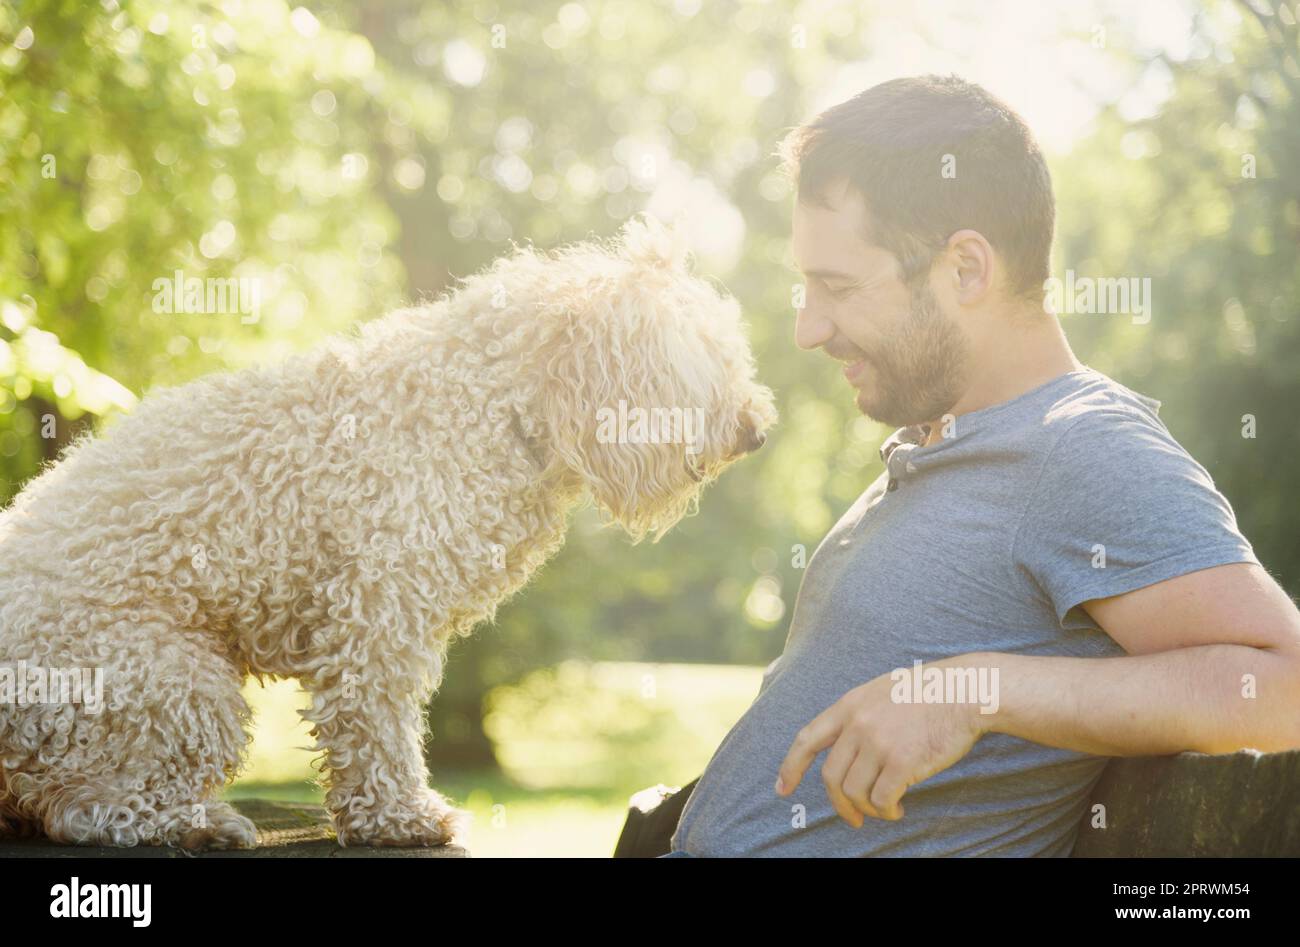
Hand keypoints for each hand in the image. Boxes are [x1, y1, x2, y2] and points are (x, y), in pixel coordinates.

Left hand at [774, 658, 991, 825]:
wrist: (964, 690)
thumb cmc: (928, 693)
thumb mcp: (880, 691)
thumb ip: (859, 715)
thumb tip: (846, 750)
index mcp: (849, 705)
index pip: (807, 739)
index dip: (791, 766)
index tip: (781, 788)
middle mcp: (858, 724)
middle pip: (831, 777)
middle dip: (839, 805)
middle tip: (854, 819)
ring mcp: (878, 743)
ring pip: (854, 793)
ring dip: (867, 810)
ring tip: (886, 810)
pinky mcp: (901, 762)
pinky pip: (881, 800)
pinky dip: (886, 812)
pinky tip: (898, 809)